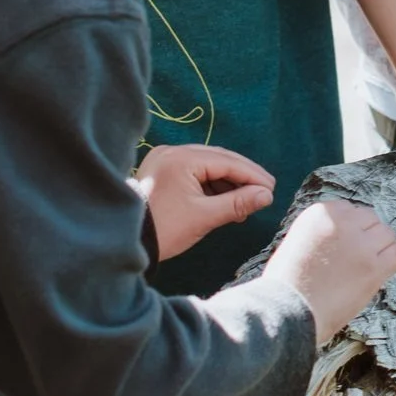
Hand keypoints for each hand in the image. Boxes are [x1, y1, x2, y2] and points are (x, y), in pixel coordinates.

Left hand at [135, 145, 274, 259]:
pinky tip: (225, 201)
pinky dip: (211, 185)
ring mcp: (164, 160)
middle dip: (242, 177)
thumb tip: (267, 196)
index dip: (252, 176)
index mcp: (180, 159)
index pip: (227, 162)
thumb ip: (238, 203)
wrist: (124, 242)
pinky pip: (194, 172)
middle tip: (265, 191)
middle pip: (218, 159)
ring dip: (227, 183)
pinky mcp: (161, 171)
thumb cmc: (164, 230)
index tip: (271, 189)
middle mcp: (171, 152)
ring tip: (245, 202)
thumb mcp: (204, 217)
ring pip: (207, 166)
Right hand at [264, 199, 395, 341]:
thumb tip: (343, 233)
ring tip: (369, 265)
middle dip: (366, 235)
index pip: (349, 209)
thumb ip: (321, 231)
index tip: (345, 243)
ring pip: (387, 233)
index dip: (350, 227)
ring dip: (381, 247)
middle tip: (358, 256)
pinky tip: (388, 265)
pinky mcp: (375, 268)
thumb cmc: (286, 283)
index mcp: (321, 213)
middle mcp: (343, 223)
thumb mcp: (297, 241)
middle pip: (370, 218)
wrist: (288, 311)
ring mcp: (361, 245)